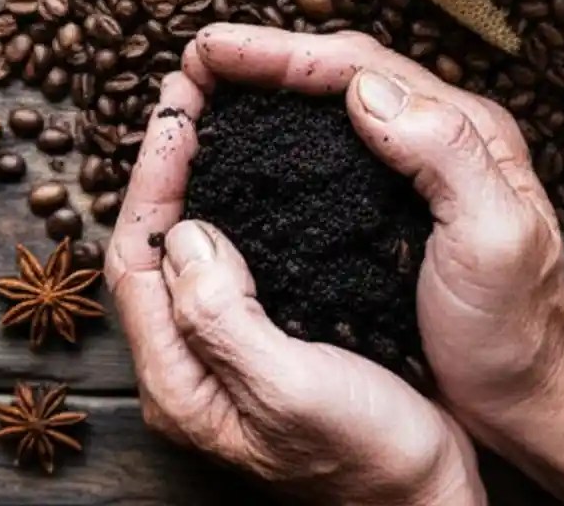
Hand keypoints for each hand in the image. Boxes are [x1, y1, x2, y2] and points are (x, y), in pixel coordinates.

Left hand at [105, 62, 485, 504]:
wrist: (425, 504)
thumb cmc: (369, 459)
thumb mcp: (288, 389)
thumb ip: (220, 315)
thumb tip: (185, 231)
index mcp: (181, 381)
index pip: (138, 260)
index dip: (151, 182)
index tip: (178, 115)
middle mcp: (193, 366)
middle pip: (155, 249)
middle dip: (165, 169)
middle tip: (189, 98)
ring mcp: (229, 356)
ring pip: (193, 251)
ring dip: (198, 183)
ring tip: (217, 121)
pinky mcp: (270, 345)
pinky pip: (235, 264)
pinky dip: (239, 209)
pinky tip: (264, 180)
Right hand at [175, 24, 563, 433]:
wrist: (530, 399)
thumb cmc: (515, 331)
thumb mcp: (494, 240)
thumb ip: (445, 155)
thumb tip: (365, 91)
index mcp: (467, 132)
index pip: (361, 67)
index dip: (281, 53)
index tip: (213, 51)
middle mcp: (442, 139)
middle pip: (342, 76)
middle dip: (266, 60)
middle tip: (196, 62)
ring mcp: (419, 175)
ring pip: (333, 110)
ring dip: (271, 93)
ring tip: (210, 93)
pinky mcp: (396, 213)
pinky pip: (331, 156)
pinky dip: (285, 141)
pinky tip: (251, 153)